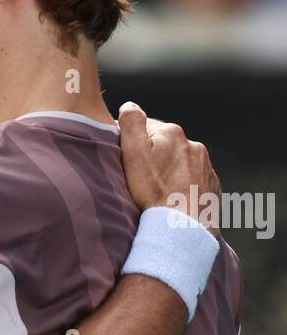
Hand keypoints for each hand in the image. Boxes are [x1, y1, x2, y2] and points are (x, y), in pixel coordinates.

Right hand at [117, 102, 220, 225]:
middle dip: (153, 157)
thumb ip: (131, 124)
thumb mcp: (133, 154)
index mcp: (172, 133)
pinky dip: (183, 186)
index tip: (124, 160)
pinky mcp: (211, 186)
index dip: (131, 142)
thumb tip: (129, 106)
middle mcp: (193, 145)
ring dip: (169, 171)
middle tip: (139, 179)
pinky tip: (172, 200)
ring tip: (156, 192)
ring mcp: (205, 166)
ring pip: (180, 163)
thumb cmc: (155, 194)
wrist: (183, 228)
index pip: (145, 128)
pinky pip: (193, 181)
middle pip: (164, 146)